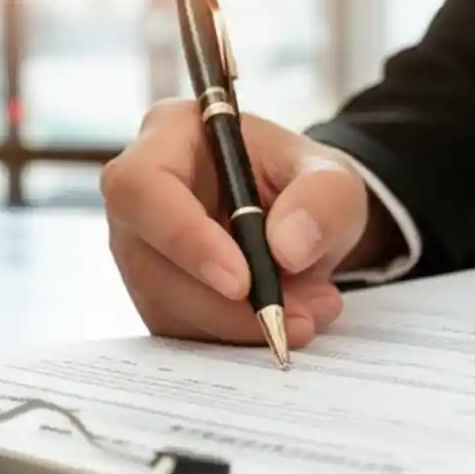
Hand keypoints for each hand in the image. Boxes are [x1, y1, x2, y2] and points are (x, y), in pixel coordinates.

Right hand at [102, 99, 402, 346]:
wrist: (304, 221)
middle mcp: (140, 194)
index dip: (184, 238)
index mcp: (170, 135)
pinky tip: (284, 322)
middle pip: (148, 258)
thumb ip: (322, 200)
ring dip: (237, 325)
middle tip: (294, 318)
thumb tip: (287, 248)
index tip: (240, 282)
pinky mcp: (156, 294)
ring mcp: (141, 248)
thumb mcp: (334, 179)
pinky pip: (180, 330)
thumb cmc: (304, 185)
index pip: (142, 186)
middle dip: (222, 303)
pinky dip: (234, 338)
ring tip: (308, 315)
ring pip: (165, 304)